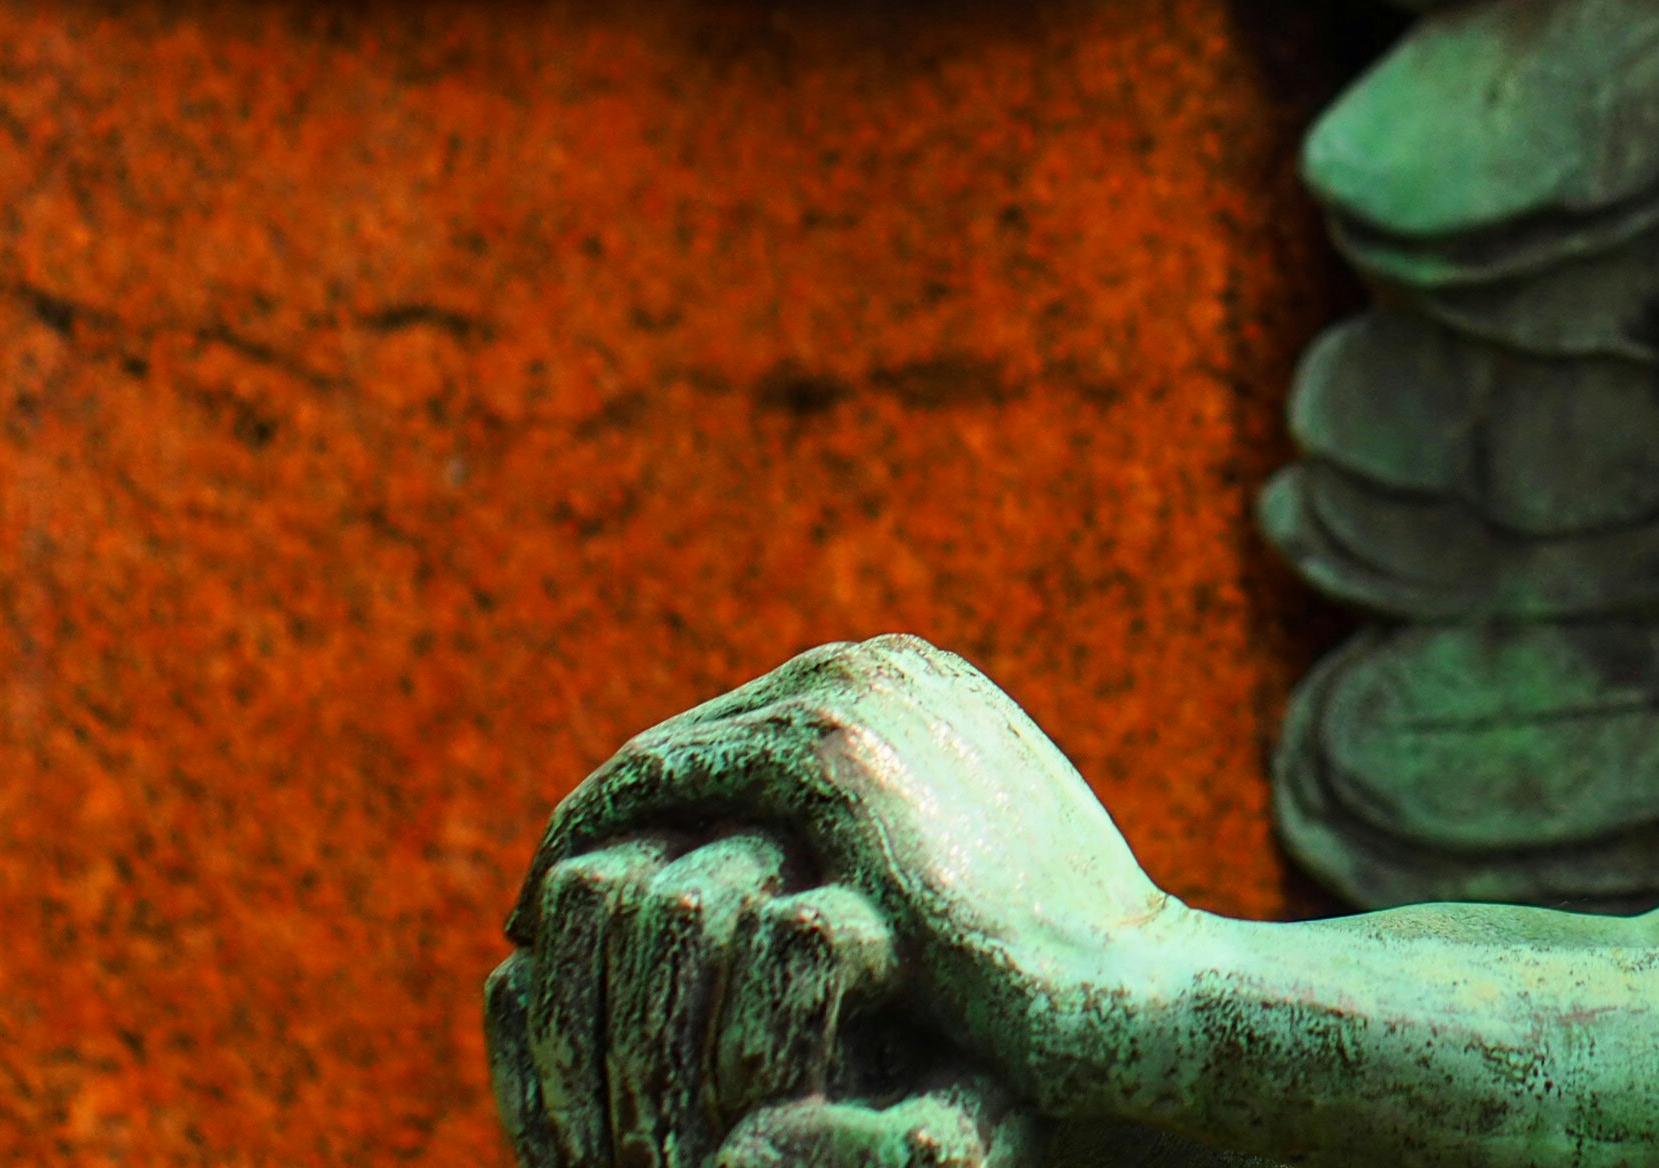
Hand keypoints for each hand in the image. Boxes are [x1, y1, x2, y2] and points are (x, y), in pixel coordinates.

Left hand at [491, 638, 1179, 1162]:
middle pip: (689, 740)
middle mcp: (879, 661)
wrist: (1119, 996)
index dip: (655, 809)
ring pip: (658, 766)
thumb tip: (788, 851)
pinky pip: (657, 797)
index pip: (738, 731)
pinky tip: (551, 930)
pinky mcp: (833, 760)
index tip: (596, 888)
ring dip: (583, 842)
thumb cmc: (1048, 963)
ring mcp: (858, 697)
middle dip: (608, 824)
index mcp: (909, 673)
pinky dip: (588, 854)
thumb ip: (886, 820)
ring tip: (539, 926)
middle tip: (539, 907)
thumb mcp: (963, 855)